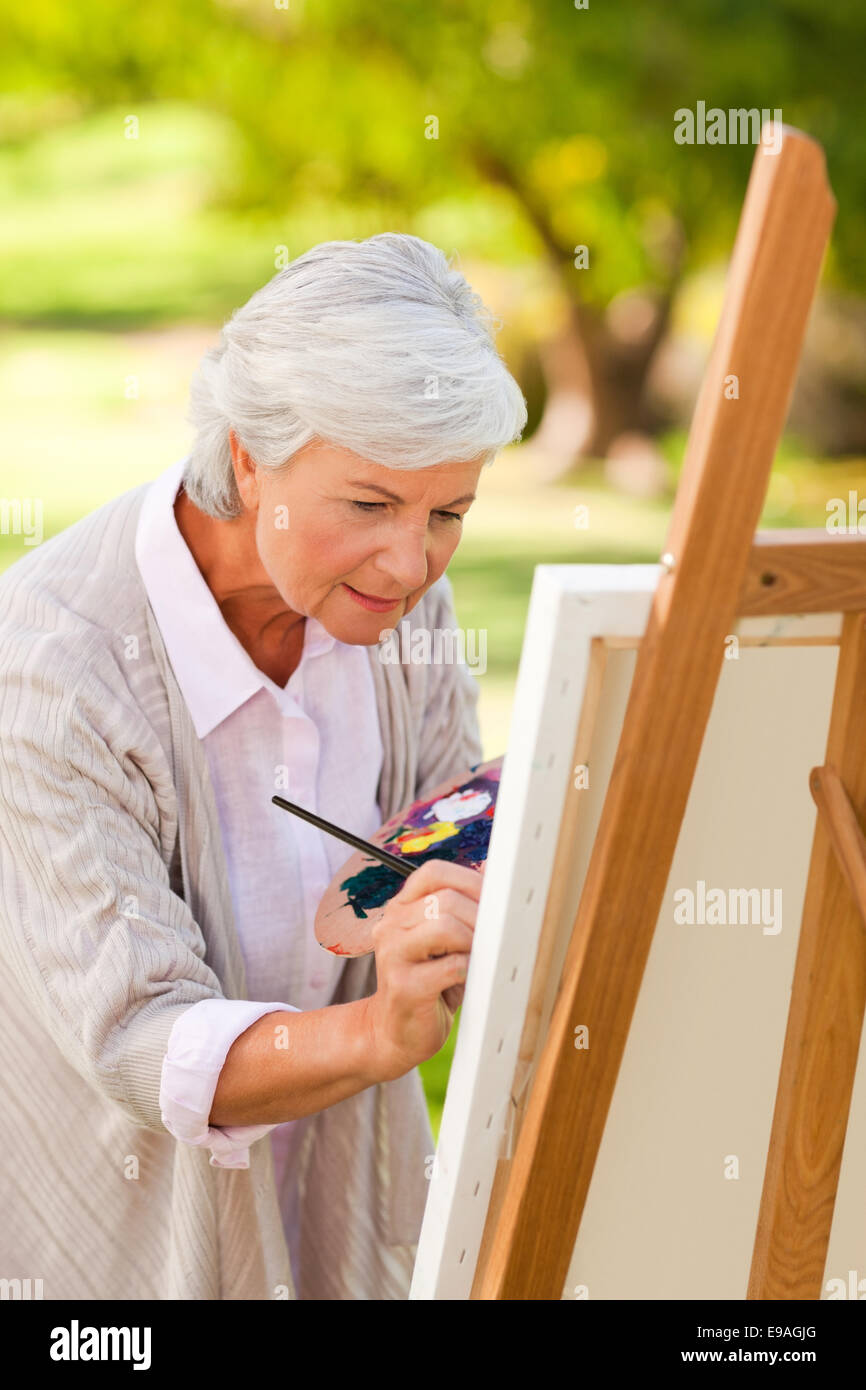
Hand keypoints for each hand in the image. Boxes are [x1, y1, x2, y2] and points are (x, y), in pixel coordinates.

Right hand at [362, 858, 484, 1082]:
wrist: (395, 1032)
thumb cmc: (429, 983)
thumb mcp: (445, 942)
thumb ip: (461, 910)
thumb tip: (494, 874)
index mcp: (400, 909)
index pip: (433, 873)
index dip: (470, 881)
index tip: (492, 903)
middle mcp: (390, 926)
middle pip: (446, 900)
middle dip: (479, 918)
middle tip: (491, 940)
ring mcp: (393, 955)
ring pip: (446, 926)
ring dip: (473, 943)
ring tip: (475, 960)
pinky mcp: (404, 987)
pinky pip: (451, 966)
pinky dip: (468, 972)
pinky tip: (465, 981)